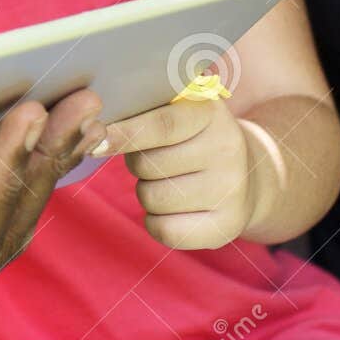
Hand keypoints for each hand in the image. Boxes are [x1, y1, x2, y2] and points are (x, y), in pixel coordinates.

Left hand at [103, 99, 268, 248]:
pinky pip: (165, 230)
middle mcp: (228, 150)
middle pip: (148, 165)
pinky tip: (173, 209)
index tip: (95, 140)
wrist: (248, 177)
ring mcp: (232, 190)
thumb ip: (142, 109)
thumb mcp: (178, 110)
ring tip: (169, 181)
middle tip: (154, 159)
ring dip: (146, 192)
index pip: (162, 126)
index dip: (125, 134)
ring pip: (152, 197)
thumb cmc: (191, 139)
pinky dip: (156, 222)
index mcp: (210, 112)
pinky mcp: (227, 227)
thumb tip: (91, 125)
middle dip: (136, 164)